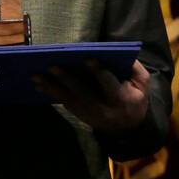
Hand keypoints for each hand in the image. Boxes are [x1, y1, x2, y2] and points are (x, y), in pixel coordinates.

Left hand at [32, 59, 150, 134]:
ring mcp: (88, 113)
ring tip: (35, 75)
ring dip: (50, 87)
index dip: (99, 72)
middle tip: (53, 66)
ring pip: (67, 99)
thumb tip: (118, 51)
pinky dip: (49, 93)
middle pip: (83, 93)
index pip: (109, 85)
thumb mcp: (142, 85)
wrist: (126, 128)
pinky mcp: (78, 114)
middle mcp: (103, 108)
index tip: (87, 59)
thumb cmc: (135, 99)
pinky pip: (62, 102)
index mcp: (121, 99)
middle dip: (67, 79)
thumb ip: (135, 69)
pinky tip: (37, 83)